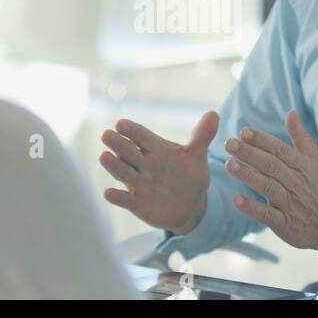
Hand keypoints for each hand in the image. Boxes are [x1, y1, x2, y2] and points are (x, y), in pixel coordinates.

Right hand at [99, 111, 218, 233]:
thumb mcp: (196, 155)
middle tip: (106, 135)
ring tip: (103, 157)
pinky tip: (108, 193)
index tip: (121, 123)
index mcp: (156, 149)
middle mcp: (143, 164)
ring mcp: (139, 183)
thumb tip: (214, 113)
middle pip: (128, 152)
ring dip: (113, 166)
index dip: (132, 131)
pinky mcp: (137, 203)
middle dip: (118, 144)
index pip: (142, 136)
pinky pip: (126, 199)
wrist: (190, 204)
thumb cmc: (188, 174)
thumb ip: (202, 136)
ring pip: (123, 172)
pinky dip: (118, 197)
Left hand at [224, 109, 317, 253]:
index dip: (262, 140)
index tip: (243, 131)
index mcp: (302, 165)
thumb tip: (291, 112)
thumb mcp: (315, 160)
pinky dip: (252, 208)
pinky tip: (236, 199)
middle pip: (271, 166)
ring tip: (229, 165)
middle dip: (250, 154)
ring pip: (268, 187)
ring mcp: (291, 204)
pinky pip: (267, 215)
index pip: (280, 150)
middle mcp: (296, 183)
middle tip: (229, 143)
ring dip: (248, 176)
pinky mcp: (285, 224)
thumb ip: (300, 137)